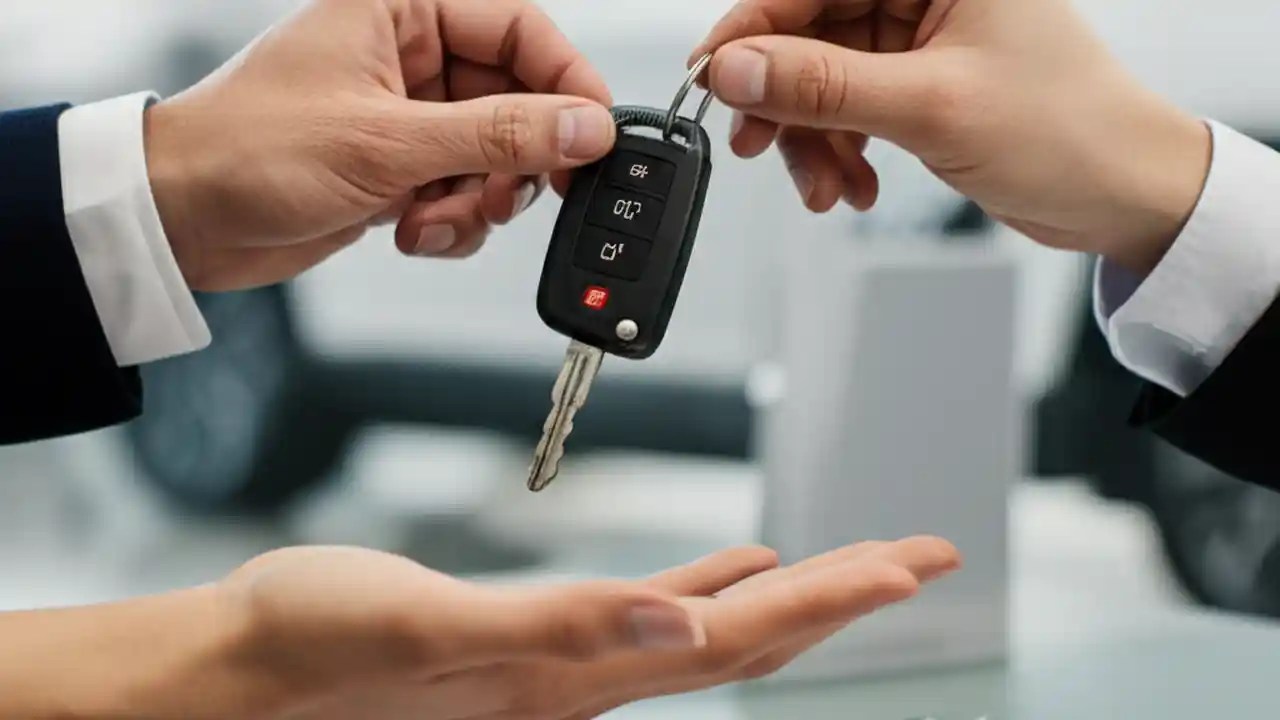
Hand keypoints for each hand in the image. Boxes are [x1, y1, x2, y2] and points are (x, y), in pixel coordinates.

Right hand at [37, 539, 956, 718]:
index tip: (908, 564)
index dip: (830, 597)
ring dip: (793, 592)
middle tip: (921, 555)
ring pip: (712, 623)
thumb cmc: (315, 650)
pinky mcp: (533, 640)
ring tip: (858, 563)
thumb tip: (680, 631)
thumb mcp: (426, 627)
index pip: (738, 635)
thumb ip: (557, 633)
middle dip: (844, 593)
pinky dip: (708, 588)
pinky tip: (732, 570)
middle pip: (750, 634)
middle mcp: (587, 677)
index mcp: (573, 675)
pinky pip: (650, 611)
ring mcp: (565, 662)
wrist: (247, 671)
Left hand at [144, 0, 617, 290]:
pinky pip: (464, 190)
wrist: (181, 220)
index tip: (592, 134)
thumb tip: (584, 126)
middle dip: (516, 158)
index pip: (520, 26)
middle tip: (510, 194)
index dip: (565, 81)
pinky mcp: (400, 166)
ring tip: (434, 217)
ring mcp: (407, 115)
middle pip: (517, 97)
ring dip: (478, 200)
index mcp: (400, 8)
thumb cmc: (246, 151)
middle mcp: (409, 55)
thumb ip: (497, 134)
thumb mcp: (387, 141)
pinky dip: (452, 220)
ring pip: (496, 154)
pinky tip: (412, 229)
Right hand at [694, 0, 1213, 273]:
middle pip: (808, 31)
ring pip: (820, 79)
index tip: (713, 77)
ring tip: (827, 186)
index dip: (752, 29)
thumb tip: (737, 69)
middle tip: (757, 144)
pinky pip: (846, 108)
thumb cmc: (1069, 130)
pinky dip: (839, 151)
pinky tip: (854, 184)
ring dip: (811, 139)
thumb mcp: (930, 106)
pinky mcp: (917, 84)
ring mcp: (919, 39)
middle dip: (782, 99)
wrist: (1123, 195)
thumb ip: (822, 85)